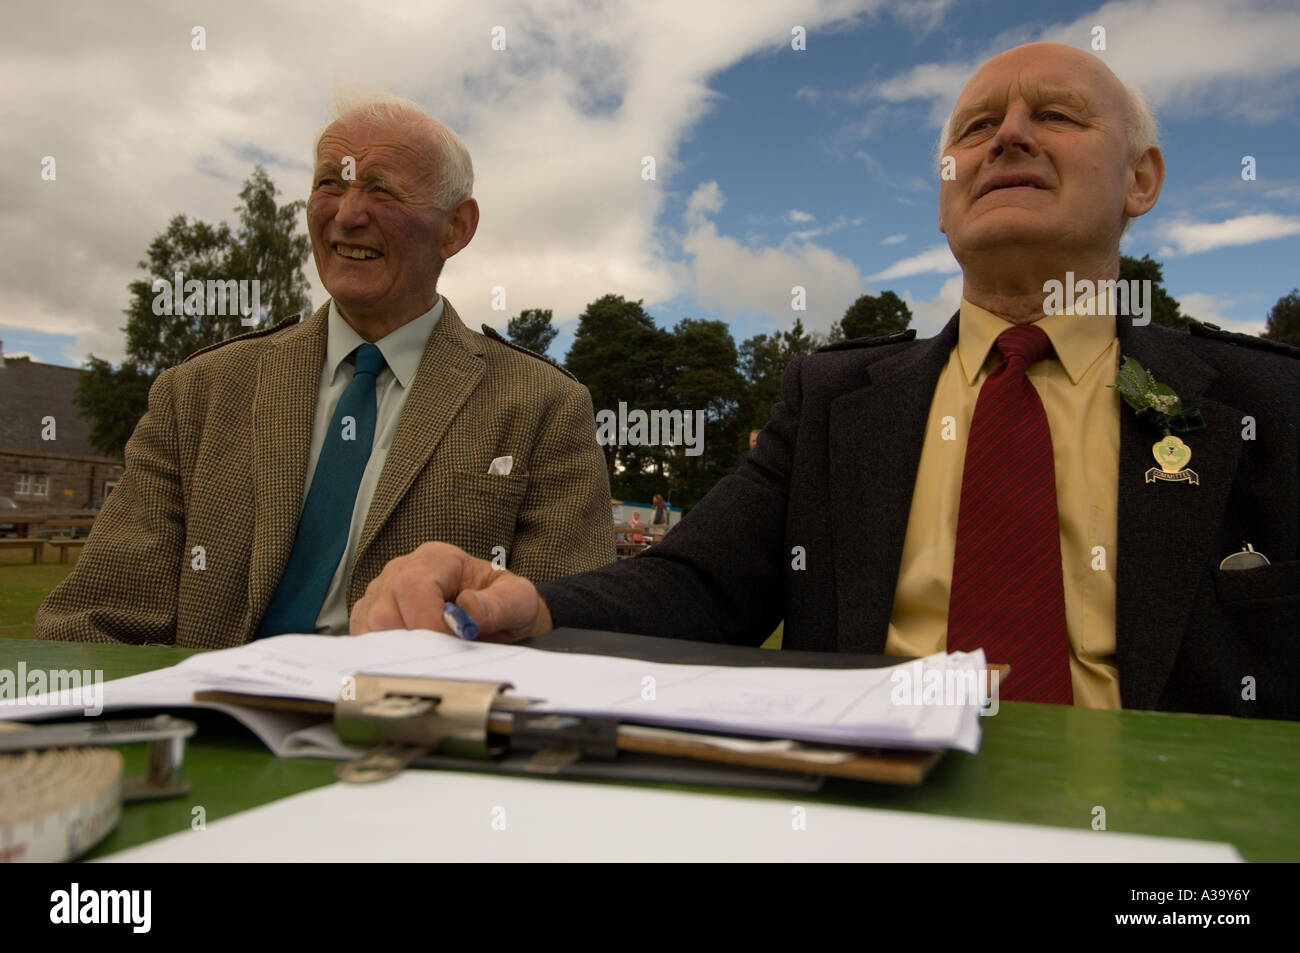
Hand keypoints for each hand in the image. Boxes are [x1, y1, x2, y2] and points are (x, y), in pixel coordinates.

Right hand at [349, 541, 552, 640]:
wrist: (502, 616)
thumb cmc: (507, 604)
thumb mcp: (518, 600)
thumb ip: (497, 605)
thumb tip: (465, 613)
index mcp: (437, 558)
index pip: (412, 586)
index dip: (426, 621)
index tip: (450, 644)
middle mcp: (402, 570)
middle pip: (383, 610)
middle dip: (413, 641)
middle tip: (443, 654)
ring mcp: (382, 592)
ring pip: (369, 626)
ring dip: (397, 650)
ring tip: (431, 654)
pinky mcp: (372, 616)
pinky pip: (362, 637)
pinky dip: (383, 653)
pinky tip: (412, 657)